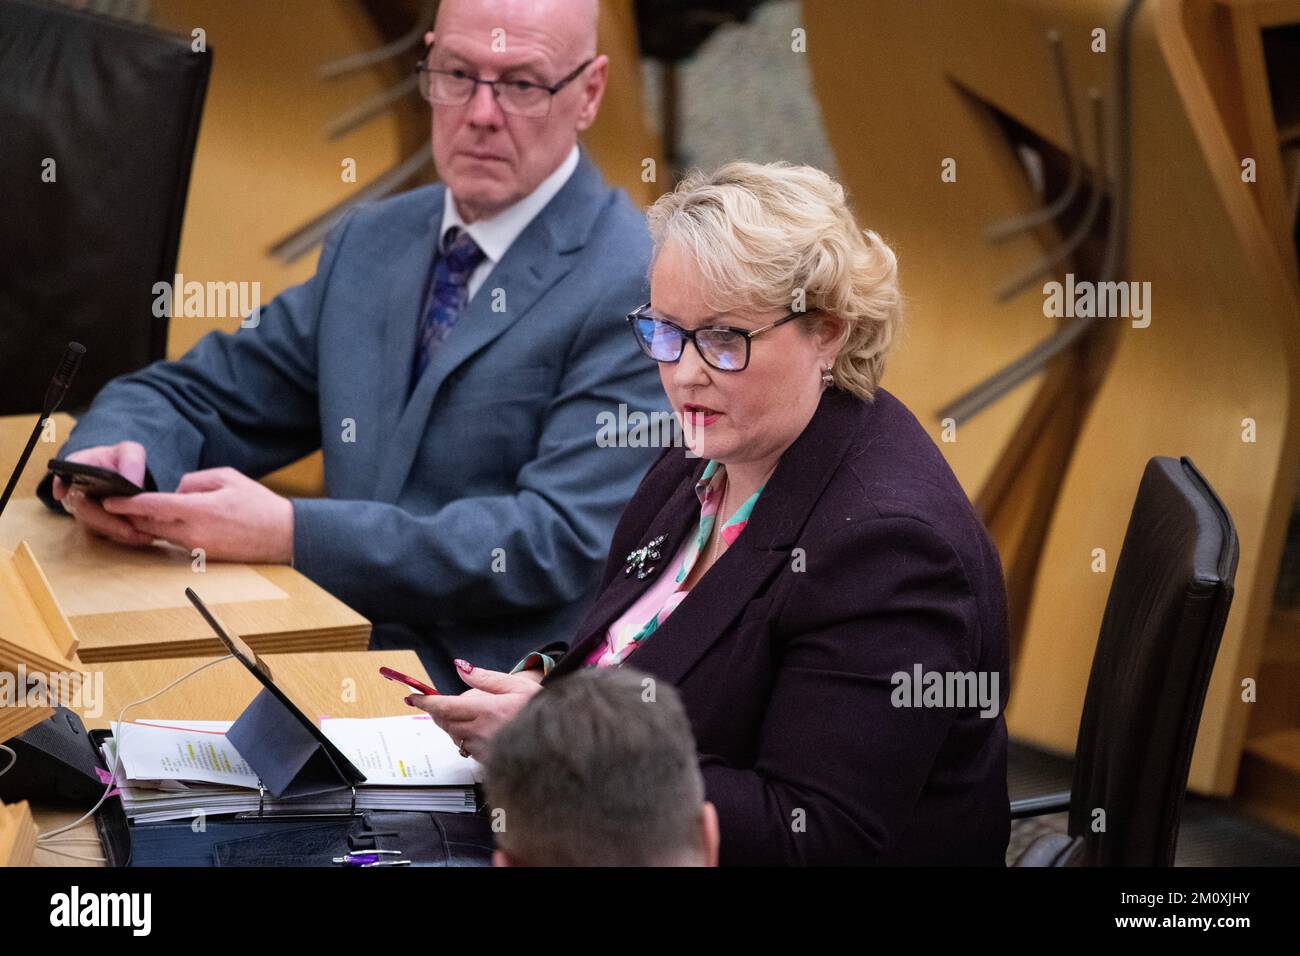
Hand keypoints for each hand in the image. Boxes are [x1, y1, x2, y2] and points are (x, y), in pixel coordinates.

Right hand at [52, 442, 153, 546]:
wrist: (127, 476)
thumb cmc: (121, 460)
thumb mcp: (130, 452)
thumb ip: (131, 461)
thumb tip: (131, 482)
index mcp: (78, 469)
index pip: (62, 475)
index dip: (60, 484)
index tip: (62, 492)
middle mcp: (75, 491)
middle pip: (83, 510)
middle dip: (106, 522)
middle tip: (130, 530)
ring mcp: (83, 509)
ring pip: (94, 526)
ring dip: (117, 533)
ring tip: (143, 536)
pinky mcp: (95, 523)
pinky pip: (105, 533)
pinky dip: (123, 536)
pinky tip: (142, 537)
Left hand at [101, 466, 294, 562]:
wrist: (284, 536)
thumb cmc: (259, 504)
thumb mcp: (228, 478)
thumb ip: (195, 480)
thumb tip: (174, 489)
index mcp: (199, 510)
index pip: (152, 506)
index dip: (127, 503)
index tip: (108, 500)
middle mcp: (193, 533)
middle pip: (148, 526)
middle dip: (129, 517)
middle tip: (112, 506)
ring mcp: (197, 548)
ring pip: (160, 536)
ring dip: (145, 526)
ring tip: (132, 514)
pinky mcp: (203, 557)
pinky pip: (176, 543)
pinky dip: (165, 533)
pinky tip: (161, 525)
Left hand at [407, 660, 542, 759]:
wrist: (558, 738)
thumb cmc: (539, 708)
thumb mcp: (515, 685)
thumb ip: (484, 678)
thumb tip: (459, 667)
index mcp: (486, 710)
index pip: (445, 706)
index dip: (426, 702)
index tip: (412, 697)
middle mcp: (480, 732)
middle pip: (445, 722)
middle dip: (438, 711)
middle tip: (440, 701)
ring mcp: (483, 749)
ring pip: (454, 735)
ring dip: (452, 723)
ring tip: (473, 712)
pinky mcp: (486, 761)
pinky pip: (466, 747)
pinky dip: (465, 736)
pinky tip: (482, 728)